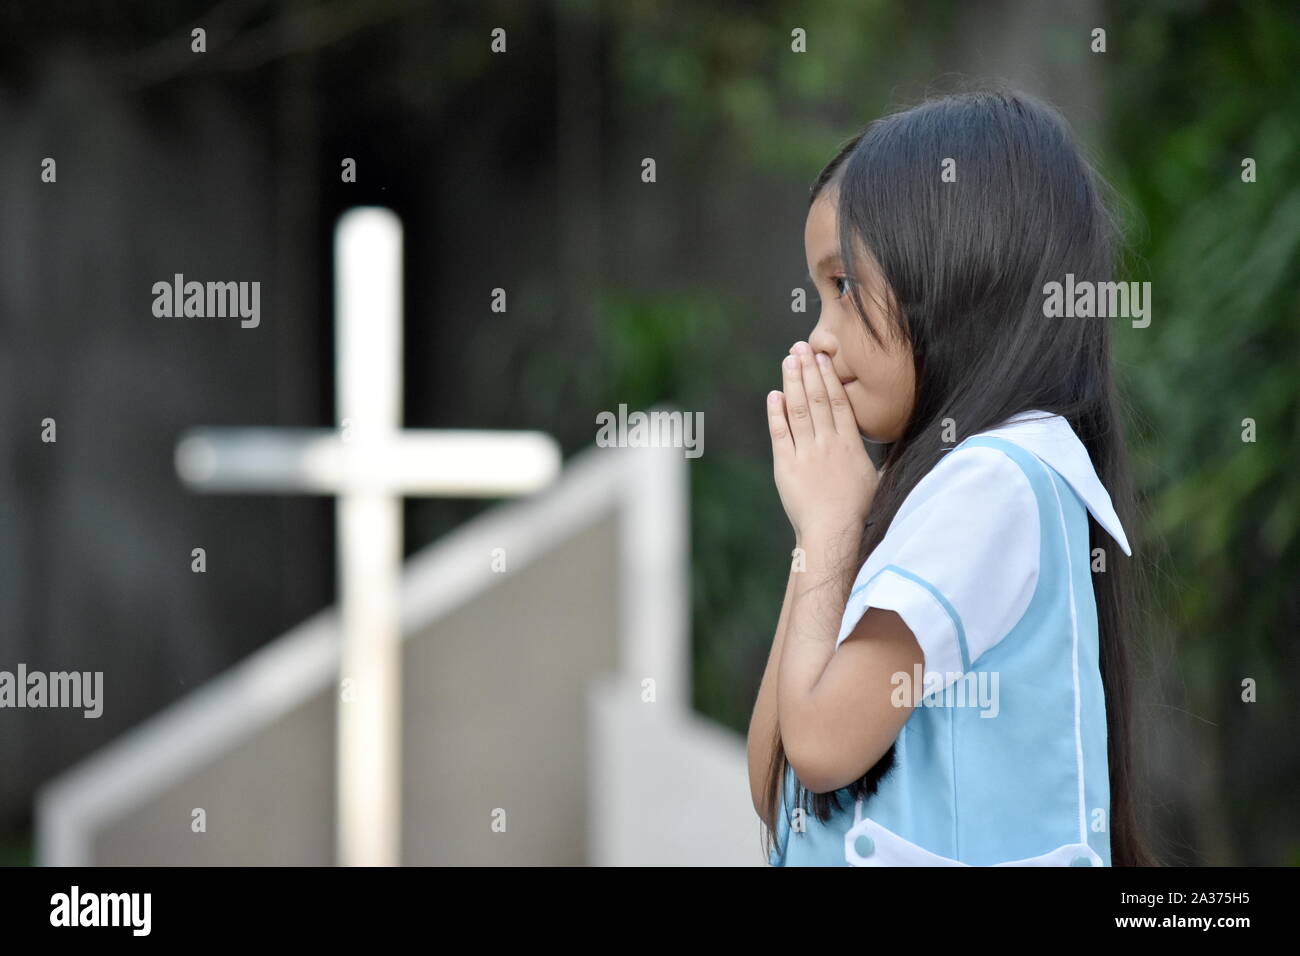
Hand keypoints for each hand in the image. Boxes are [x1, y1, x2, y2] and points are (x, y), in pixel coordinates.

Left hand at [767, 341, 877, 541]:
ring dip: (792, 383)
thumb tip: (907, 448)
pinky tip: (774, 395)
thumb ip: (886, 460)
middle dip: (808, 370)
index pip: (839, 402)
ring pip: (798, 410)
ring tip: (788, 360)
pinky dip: (776, 413)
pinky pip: (780, 433)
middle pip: (817, 398)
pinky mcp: (786, 466)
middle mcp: (827, 443)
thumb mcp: (878, 480)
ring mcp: (806, 453)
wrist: (833, 533)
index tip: (823, 358)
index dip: (829, 377)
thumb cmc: (858, 511)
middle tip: (800, 347)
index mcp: (849, 444)